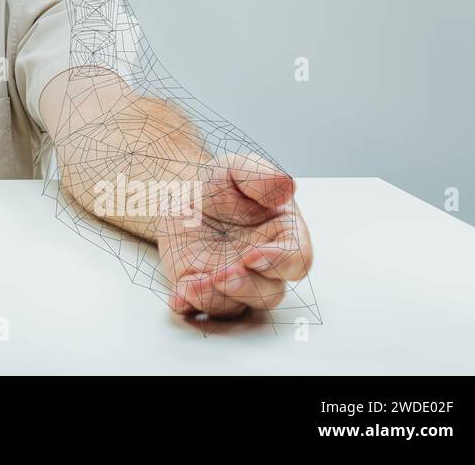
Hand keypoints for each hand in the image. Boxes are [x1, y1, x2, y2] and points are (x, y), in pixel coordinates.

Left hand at [156, 153, 312, 317]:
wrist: (183, 194)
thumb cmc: (220, 184)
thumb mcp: (238, 169)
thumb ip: (263, 177)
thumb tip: (287, 186)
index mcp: (283, 236)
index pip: (296, 259)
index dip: (278, 262)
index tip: (253, 256)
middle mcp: (262, 266)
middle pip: (268, 292)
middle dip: (245, 287)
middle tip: (221, 274)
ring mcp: (233, 281)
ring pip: (234, 304)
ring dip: (214, 299)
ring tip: (192, 285)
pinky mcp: (203, 287)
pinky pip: (199, 306)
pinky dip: (188, 304)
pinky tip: (178, 297)